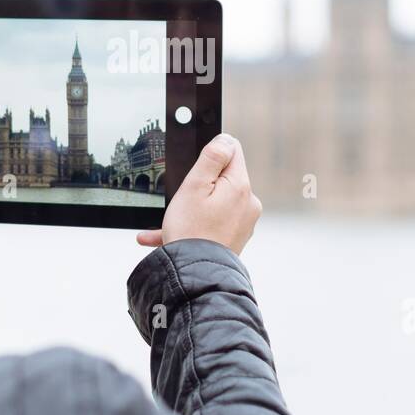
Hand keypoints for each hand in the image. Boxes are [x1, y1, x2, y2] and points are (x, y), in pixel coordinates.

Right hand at [136, 133, 261, 254]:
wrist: (194, 275)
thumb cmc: (190, 231)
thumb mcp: (194, 185)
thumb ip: (212, 157)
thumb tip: (226, 139)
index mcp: (241, 186)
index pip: (232, 150)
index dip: (211, 155)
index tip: (196, 169)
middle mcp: (248, 203)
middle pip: (224, 178)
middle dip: (201, 184)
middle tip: (182, 200)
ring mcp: (244, 222)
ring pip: (215, 203)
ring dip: (192, 208)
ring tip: (168, 224)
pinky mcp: (235, 238)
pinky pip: (213, 223)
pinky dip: (195, 226)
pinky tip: (166, 236)